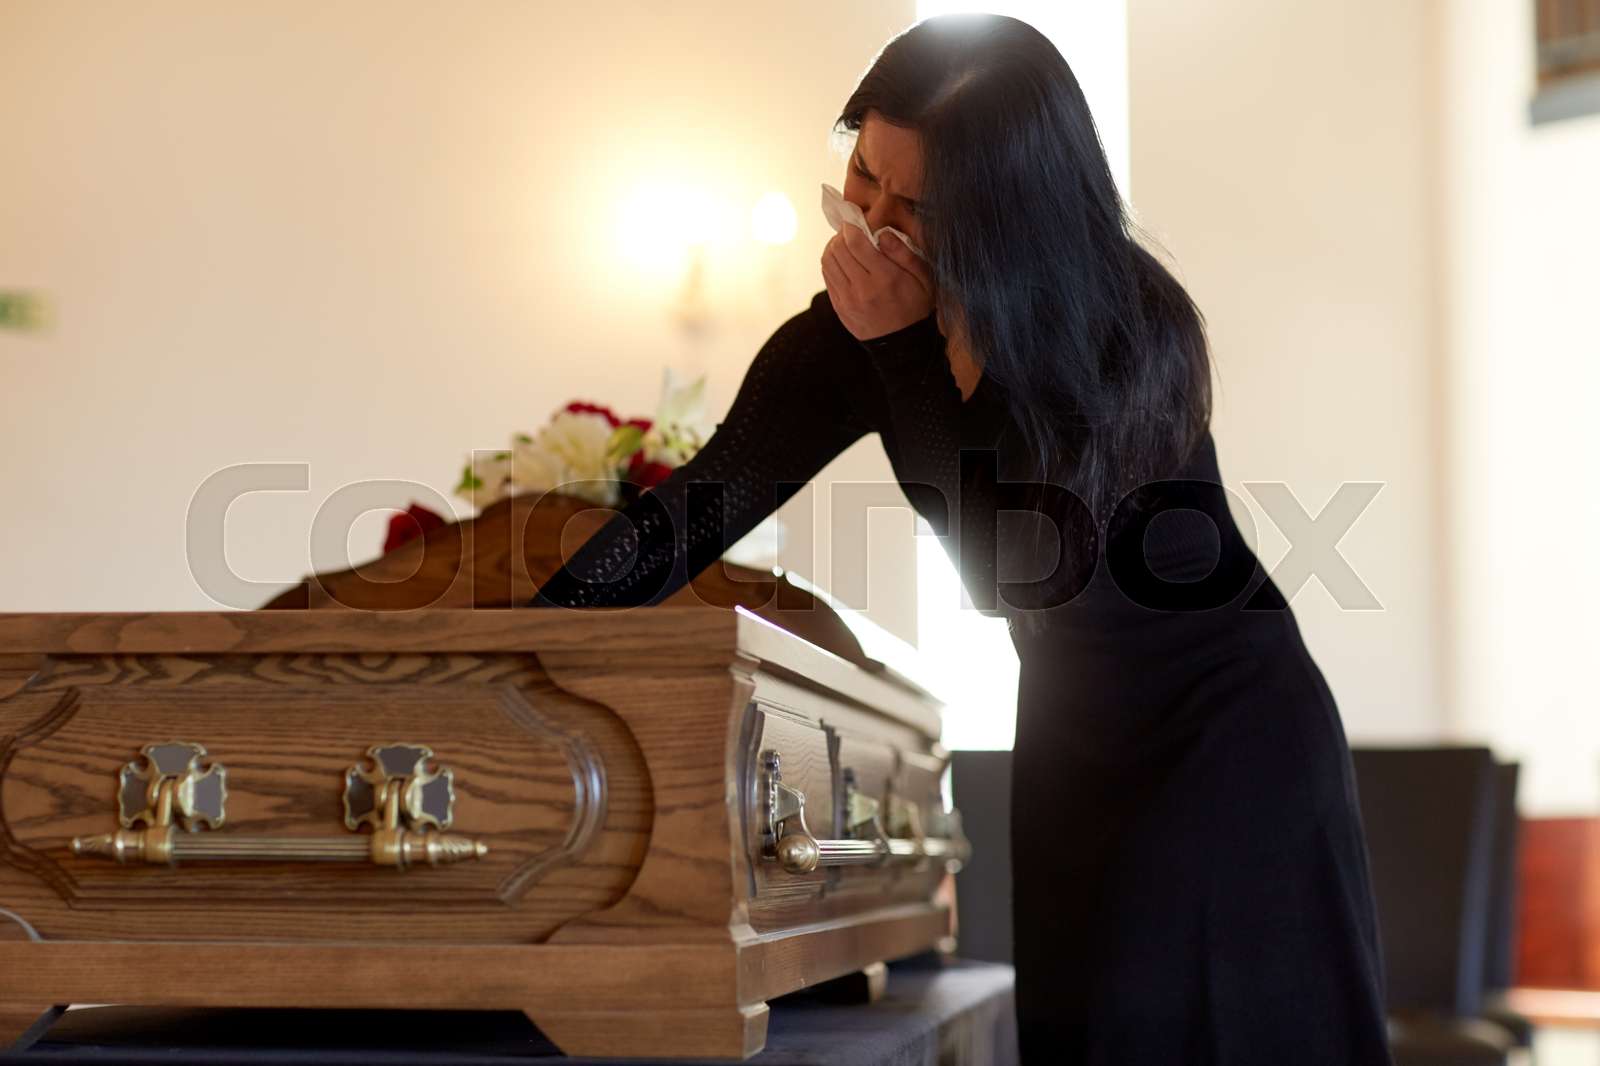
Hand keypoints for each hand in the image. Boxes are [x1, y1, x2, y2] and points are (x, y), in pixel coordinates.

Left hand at [820, 224, 934, 340]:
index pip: (855, 243)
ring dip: (833, 247)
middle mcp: (862, 289)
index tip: (853, 219)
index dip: (850, 225)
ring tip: (845, 244)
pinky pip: (827, 277)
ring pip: (828, 262)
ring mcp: (847, 300)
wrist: (904, 345)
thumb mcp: (924, 278)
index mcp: (885, 278)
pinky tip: (843, 261)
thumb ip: (904, 253)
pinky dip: (831, 263)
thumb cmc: (917, 307)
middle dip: (841, 235)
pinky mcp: (840, 308)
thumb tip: (881, 232)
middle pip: (837, 250)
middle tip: (850, 231)